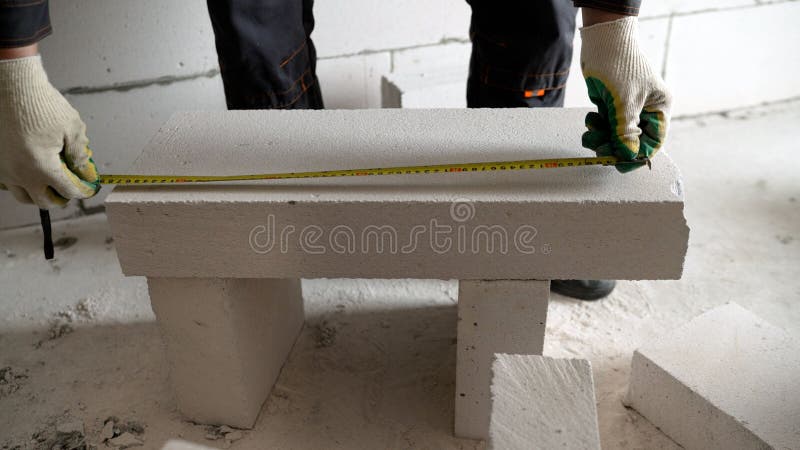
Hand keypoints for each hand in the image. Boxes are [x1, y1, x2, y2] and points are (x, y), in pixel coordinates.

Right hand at [0, 55, 99, 207]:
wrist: (12, 87)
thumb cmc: (41, 104)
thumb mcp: (72, 129)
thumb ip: (80, 154)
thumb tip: (84, 171)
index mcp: (41, 168)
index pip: (68, 191)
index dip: (82, 190)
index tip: (88, 187)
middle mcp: (19, 173)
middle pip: (43, 201)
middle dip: (60, 198)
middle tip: (70, 189)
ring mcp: (4, 169)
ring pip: (22, 195)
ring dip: (38, 193)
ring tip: (50, 183)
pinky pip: (8, 183)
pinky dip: (21, 183)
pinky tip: (30, 172)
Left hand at [579, 16, 671, 172]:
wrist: (602, 42)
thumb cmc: (620, 66)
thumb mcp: (625, 102)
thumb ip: (626, 131)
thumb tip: (628, 155)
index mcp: (659, 109)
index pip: (652, 142)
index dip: (636, 155)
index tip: (618, 163)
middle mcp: (645, 111)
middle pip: (631, 142)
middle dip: (614, 146)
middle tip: (598, 147)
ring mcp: (627, 109)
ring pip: (615, 136)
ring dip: (601, 137)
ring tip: (591, 130)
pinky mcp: (611, 106)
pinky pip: (604, 126)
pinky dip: (596, 127)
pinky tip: (590, 119)